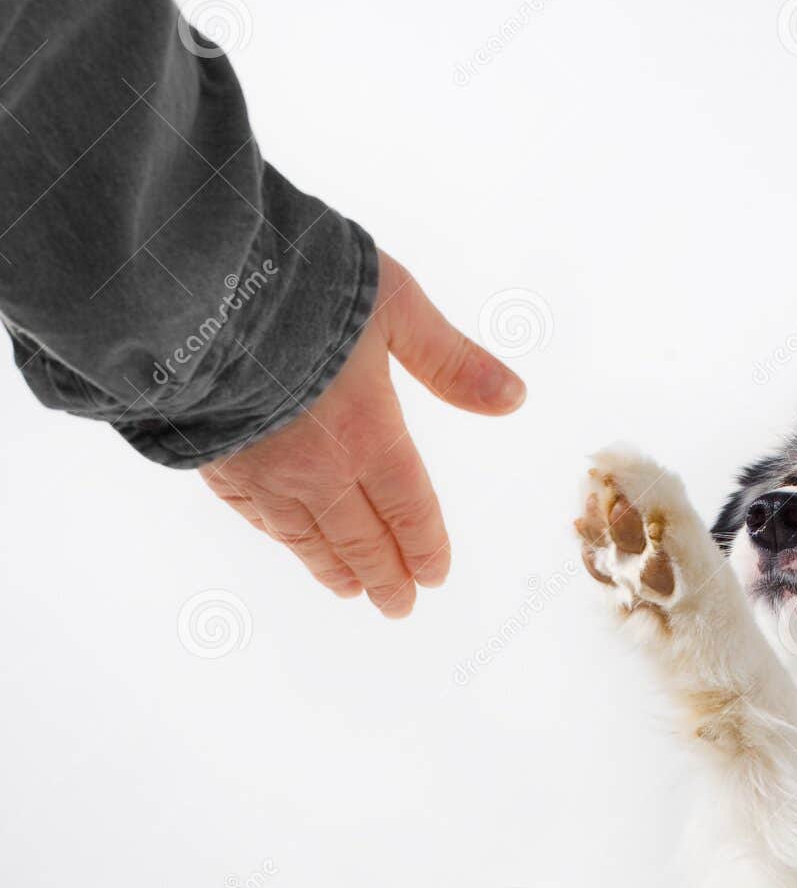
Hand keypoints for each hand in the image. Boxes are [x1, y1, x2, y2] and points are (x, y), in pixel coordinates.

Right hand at [199, 251, 524, 616]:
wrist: (192, 287)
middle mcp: (319, 469)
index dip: (424, 547)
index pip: (408, 510)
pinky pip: (256, 516)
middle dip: (385, 576)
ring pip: (307, 539)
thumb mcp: (396, 306)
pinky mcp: (215, 463)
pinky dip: (282, 538)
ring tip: (352, 590)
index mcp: (370, 435)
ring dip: (334, 569)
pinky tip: (290, 545)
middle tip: (399, 605)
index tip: (434, 576)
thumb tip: (514, 398)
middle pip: (361, 540)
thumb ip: (451, 360)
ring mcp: (263, 473)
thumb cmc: (301, 282)